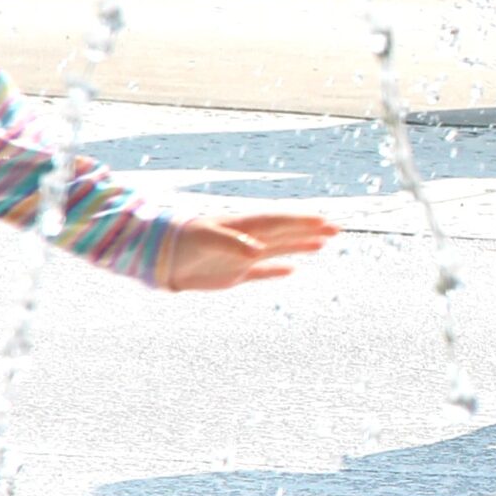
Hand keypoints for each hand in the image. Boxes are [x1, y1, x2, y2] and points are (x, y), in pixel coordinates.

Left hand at [156, 212, 337, 291]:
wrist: (159, 258)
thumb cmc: (181, 243)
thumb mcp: (205, 240)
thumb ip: (232, 244)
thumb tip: (257, 251)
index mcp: (243, 226)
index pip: (279, 221)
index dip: (302, 221)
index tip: (324, 221)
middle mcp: (247, 239)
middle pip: (285, 232)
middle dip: (309, 230)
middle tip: (336, 228)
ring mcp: (242, 256)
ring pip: (279, 249)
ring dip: (300, 246)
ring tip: (323, 243)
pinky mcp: (234, 274)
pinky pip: (262, 272)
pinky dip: (278, 270)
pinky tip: (293, 270)